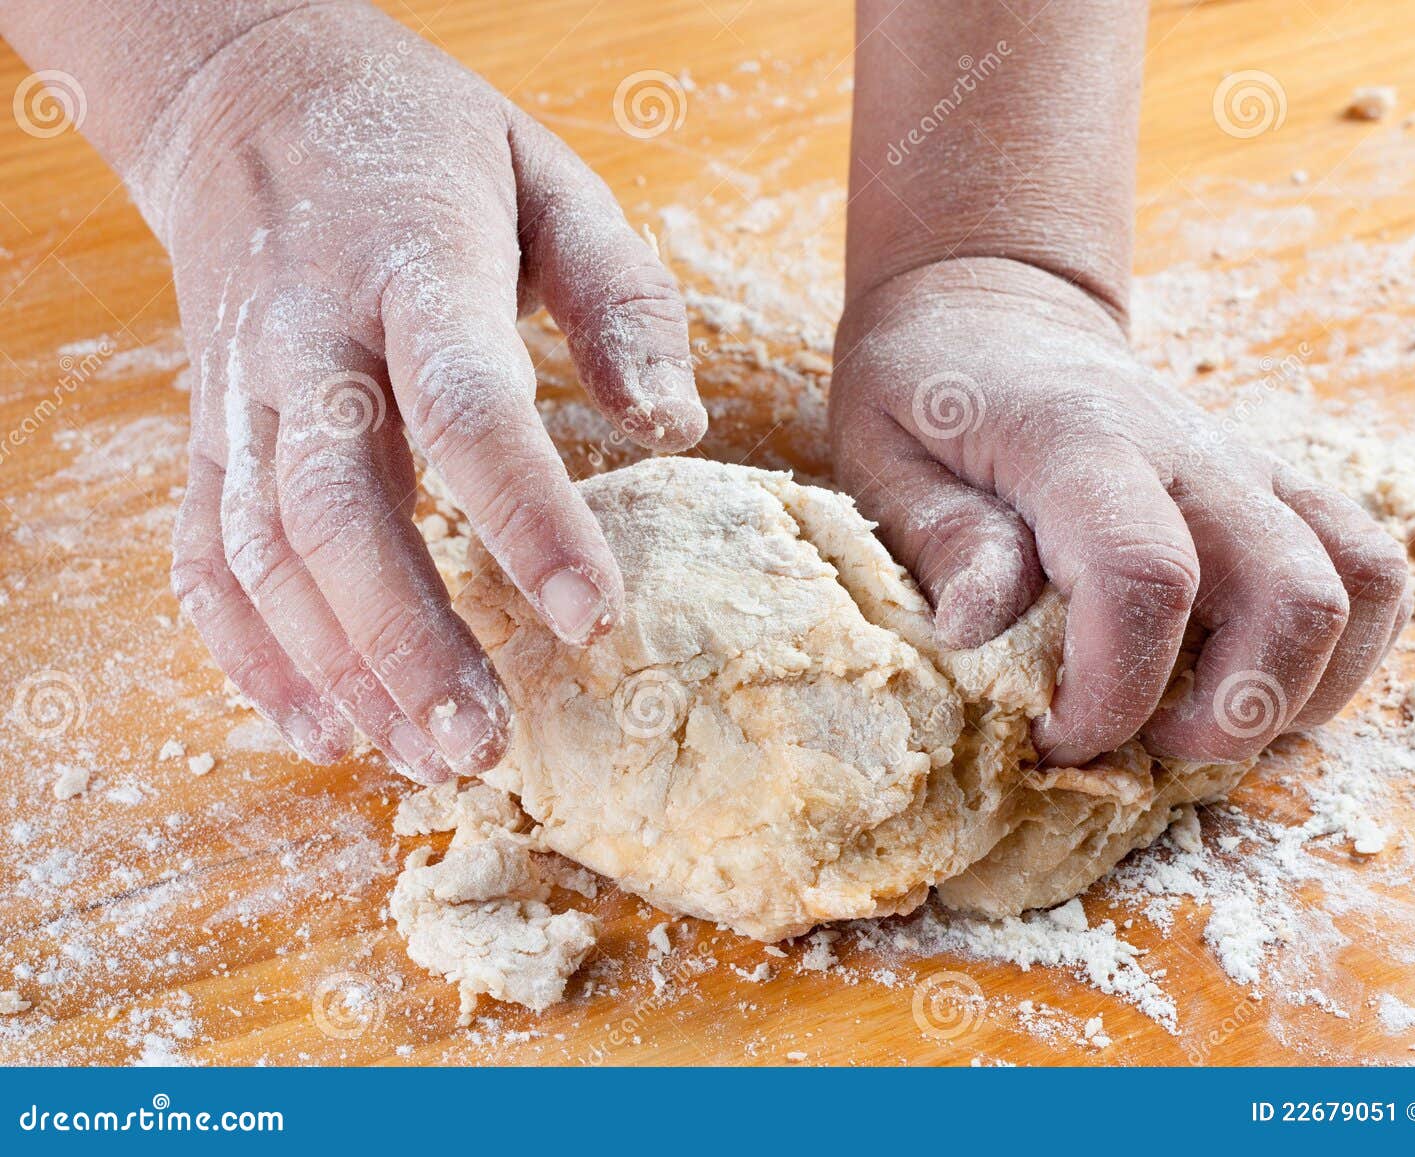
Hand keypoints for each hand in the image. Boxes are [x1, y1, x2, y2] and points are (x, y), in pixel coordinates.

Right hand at [156, 6, 703, 780]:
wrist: (247, 93)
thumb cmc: (430, 149)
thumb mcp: (552, 180)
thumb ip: (622, 301)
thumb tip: (677, 430)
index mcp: (414, 268)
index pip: (467, 409)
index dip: (529, 521)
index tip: (597, 623)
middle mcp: (309, 341)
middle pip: (338, 508)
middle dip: (409, 639)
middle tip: (487, 748)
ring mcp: (239, 392)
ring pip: (263, 551)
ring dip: (338, 670)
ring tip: (427, 763)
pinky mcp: (204, 431)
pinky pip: (202, 556)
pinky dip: (249, 654)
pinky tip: (320, 729)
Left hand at [829, 258, 1409, 766]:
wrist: (996, 315)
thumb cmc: (928, 393)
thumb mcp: (887, 457)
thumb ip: (946, 541)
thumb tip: (980, 631)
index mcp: (1080, 442)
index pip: (1145, 578)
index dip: (1111, 690)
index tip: (1052, 732)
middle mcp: (1192, 453)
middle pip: (1294, 597)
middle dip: (1230, 713)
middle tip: (1140, 741)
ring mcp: (1249, 468)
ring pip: (1362, 585)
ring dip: (1298, 690)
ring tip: (1200, 718)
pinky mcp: (1277, 490)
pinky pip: (1370, 568)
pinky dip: (1338, 650)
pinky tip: (1251, 680)